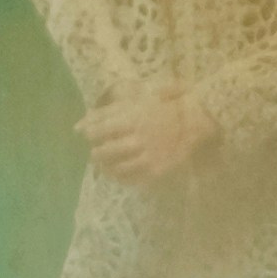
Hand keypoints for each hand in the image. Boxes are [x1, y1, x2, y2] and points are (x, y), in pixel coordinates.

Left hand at [82, 83, 218, 184]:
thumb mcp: (136, 99)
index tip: (83, 133)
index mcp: (130, 117)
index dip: (88, 132)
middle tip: (95, 152)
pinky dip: (121, 177)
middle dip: (96, 152)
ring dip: (106, 166)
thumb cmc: (163, 105)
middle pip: (105, 150)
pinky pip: (132, 178)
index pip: (98, 128)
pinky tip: (118, 174)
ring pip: (117, 166)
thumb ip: (109, 109)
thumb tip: (82, 123)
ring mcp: (146, 156)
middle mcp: (136, 138)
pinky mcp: (155, 169)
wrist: (194, 120)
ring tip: (104, 165)